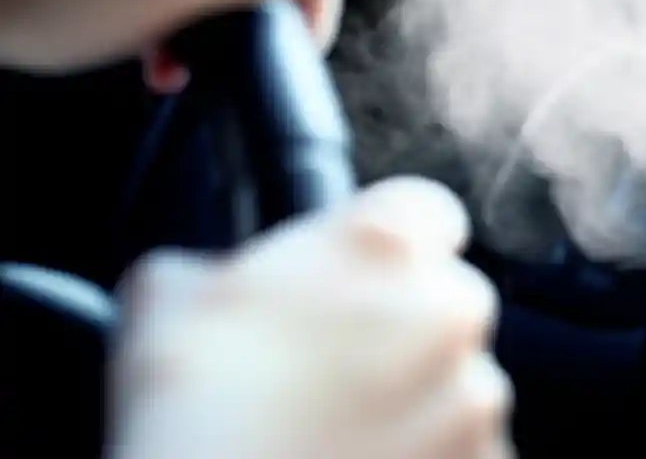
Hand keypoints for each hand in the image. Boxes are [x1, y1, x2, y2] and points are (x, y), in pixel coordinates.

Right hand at [109, 177, 512, 458]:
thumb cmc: (196, 412)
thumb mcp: (168, 295)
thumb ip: (218, 264)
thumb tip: (210, 279)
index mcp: (387, 243)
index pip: (425, 211)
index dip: (389, 244)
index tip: (357, 273)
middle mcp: (450, 308)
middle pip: (445, 299)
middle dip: (400, 327)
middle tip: (329, 365)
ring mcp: (476, 395)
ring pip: (456, 382)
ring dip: (413, 398)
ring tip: (332, 428)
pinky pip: (462, 449)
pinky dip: (423, 454)